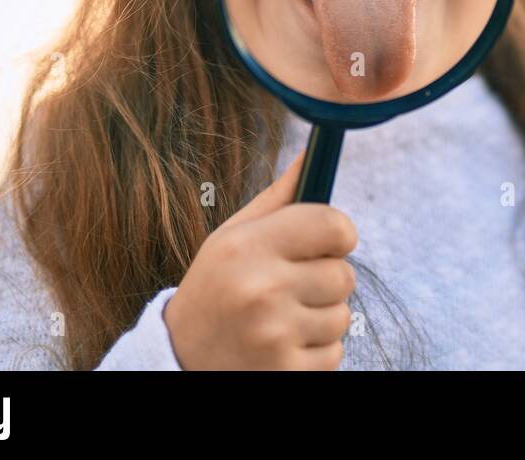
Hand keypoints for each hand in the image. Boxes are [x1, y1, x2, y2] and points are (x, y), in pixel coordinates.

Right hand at [163, 148, 357, 368]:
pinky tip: (282, 346)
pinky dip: (317, 351)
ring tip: (282, 319)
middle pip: (345, 274)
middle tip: (292, 288)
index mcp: (249, 246)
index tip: (328, 243)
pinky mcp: (286, 372)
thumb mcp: (233, 237)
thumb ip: (279, 199)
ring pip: (343, 316)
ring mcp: (274, 335)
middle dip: (326, 280)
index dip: (339, 234)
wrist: (180, 359)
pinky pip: (336, 352)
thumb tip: (314, 153)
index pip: (334, 226)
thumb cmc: (216, 288)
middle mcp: (262, 289)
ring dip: (322, 318)